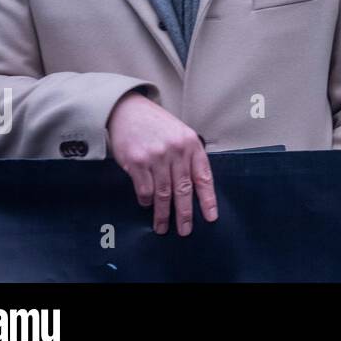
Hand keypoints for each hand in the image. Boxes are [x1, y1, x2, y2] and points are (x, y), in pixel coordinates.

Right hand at [107, 92, 217, 235]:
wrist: (129, 110)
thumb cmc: (157, 125)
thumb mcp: (180, 134)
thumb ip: (189, 156)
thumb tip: (196, 187)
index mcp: (191, 144)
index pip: (203, 176)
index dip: (207, 199)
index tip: (211, 216)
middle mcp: (176, 151)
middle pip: (183, 189)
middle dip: (185, 213)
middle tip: (185, 230)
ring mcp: (156, 157)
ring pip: (163, 193)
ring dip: (163, 213)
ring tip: (163, 227)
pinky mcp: (136, 162)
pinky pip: (144, 189)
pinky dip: (146, 201)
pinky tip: (147, 205)